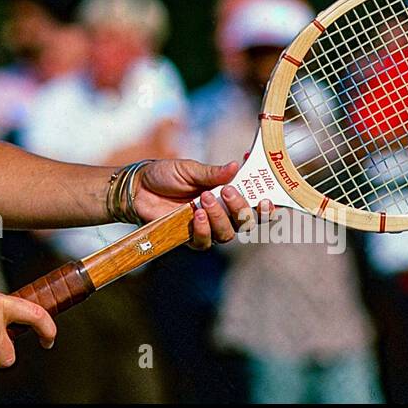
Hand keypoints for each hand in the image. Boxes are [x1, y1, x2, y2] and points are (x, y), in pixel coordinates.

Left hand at [134, 158, 270, 248]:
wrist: (138, 187)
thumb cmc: (166, 175)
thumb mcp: (189, 168)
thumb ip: (212, 173)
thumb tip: (237, 165)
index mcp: (227, 194)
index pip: (254, 205)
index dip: (266, 207)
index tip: (268, 200)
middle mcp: (221, 213)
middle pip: (245, 222)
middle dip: (242, 209)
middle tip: (228, 192)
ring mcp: (207, 227)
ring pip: (227, 233)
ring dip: (219, 217)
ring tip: (204, 199)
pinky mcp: (190, 237)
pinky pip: (205, 242)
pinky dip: (203, 229)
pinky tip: (195, 215)